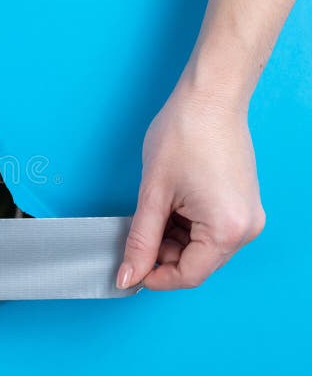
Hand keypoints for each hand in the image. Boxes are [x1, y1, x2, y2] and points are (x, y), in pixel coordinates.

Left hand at [117, 82, 265, 290]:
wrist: (209, 97)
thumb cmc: (184, 135)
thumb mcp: (154, 195)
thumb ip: (140, 241)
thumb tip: (128, 276)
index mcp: (227, 230)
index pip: (188, 275)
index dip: (155, 278)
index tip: (129, 270)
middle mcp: (245, 228)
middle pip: (196, 263)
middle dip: (162, 254)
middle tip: (135, 233)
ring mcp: (246, 215)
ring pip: (200, 247)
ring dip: (171, 239)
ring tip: (152, 209)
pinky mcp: (241, 204)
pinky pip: (209, 229)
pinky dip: (184, 226)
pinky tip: (167, 206)